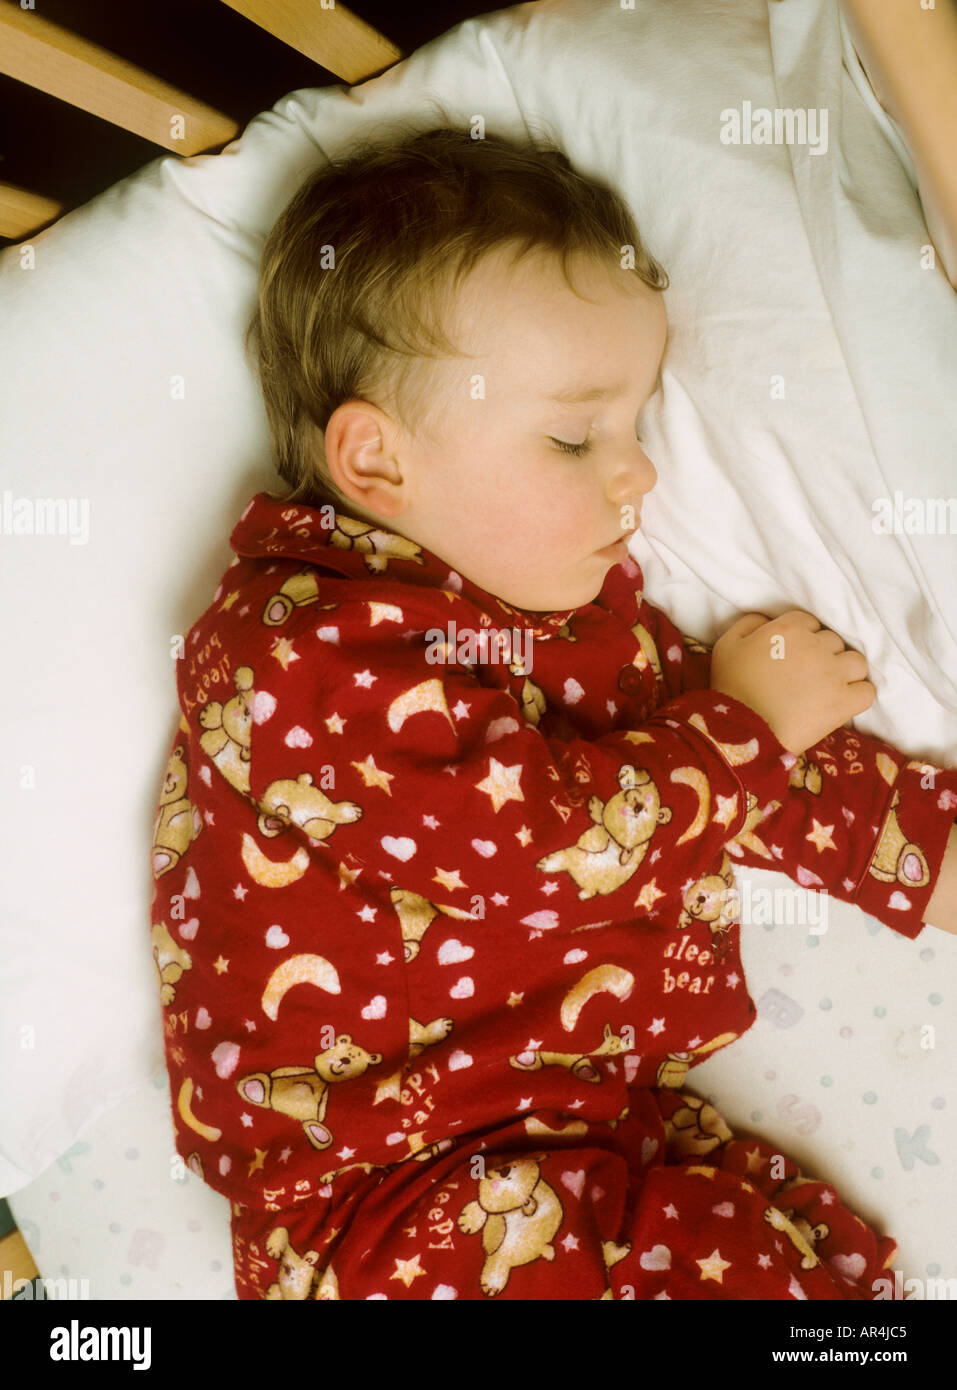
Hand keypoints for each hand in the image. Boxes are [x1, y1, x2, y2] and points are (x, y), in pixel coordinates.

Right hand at [710, 610, 875, 755]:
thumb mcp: (727, 645)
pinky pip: (867, 691)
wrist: (741, 730)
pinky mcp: (844, 702)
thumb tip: (768, 618)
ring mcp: (834, 673)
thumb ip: (749, 622)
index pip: (809, 622)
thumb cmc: (730, 687)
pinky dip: (858, 695)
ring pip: (856, 662)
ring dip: (845, 672)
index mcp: (788, 629)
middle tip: (806, 675)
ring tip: (829, 687)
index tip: (793, 656)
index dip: (802, 639)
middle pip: (833, 641)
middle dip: (822, 655)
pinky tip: (843, 702)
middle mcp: (816, 645)